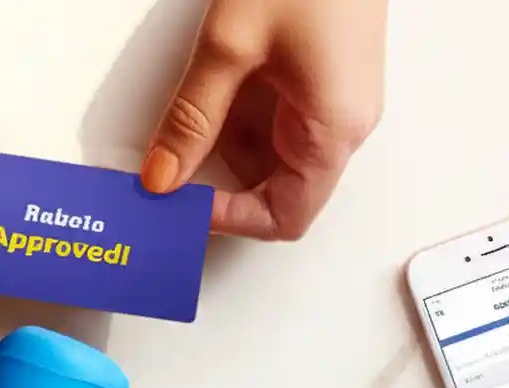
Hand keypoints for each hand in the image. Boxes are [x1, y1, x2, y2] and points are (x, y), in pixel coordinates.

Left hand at [141, 0, 386, 239]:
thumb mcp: (230, 46)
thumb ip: (192, 118)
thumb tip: (162, 176)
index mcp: (332, 130)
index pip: (284, 217)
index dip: (230, 219)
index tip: (182, 202)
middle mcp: (347, 124)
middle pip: (283, 191)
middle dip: (224, 183)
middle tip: (172, 169)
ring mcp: (341, 101)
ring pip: (280, 156)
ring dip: (230, 146)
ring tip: (190, 114)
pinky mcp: (330, 77)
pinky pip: (285, 121)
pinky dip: (244, 116)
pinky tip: (218, 85)